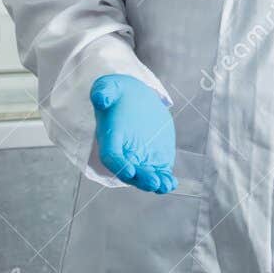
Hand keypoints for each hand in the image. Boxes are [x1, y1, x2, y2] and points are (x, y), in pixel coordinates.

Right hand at [90, 74, 175, 193]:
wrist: (135, 97)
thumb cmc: (118, 93)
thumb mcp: (109, 86)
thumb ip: (104, 92)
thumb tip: (102, 98)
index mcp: (110, 138)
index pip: (111, 156)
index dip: (118, 165)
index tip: (129, 171)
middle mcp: (123, 152)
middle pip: (130, 170)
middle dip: (141, 178)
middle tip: (153, 182)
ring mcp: (139, 156)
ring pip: (145, 175)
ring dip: (154, 183)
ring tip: (165, 185)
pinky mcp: (155, 156)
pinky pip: (159, 171)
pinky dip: (164, 180)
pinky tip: (171, 184)